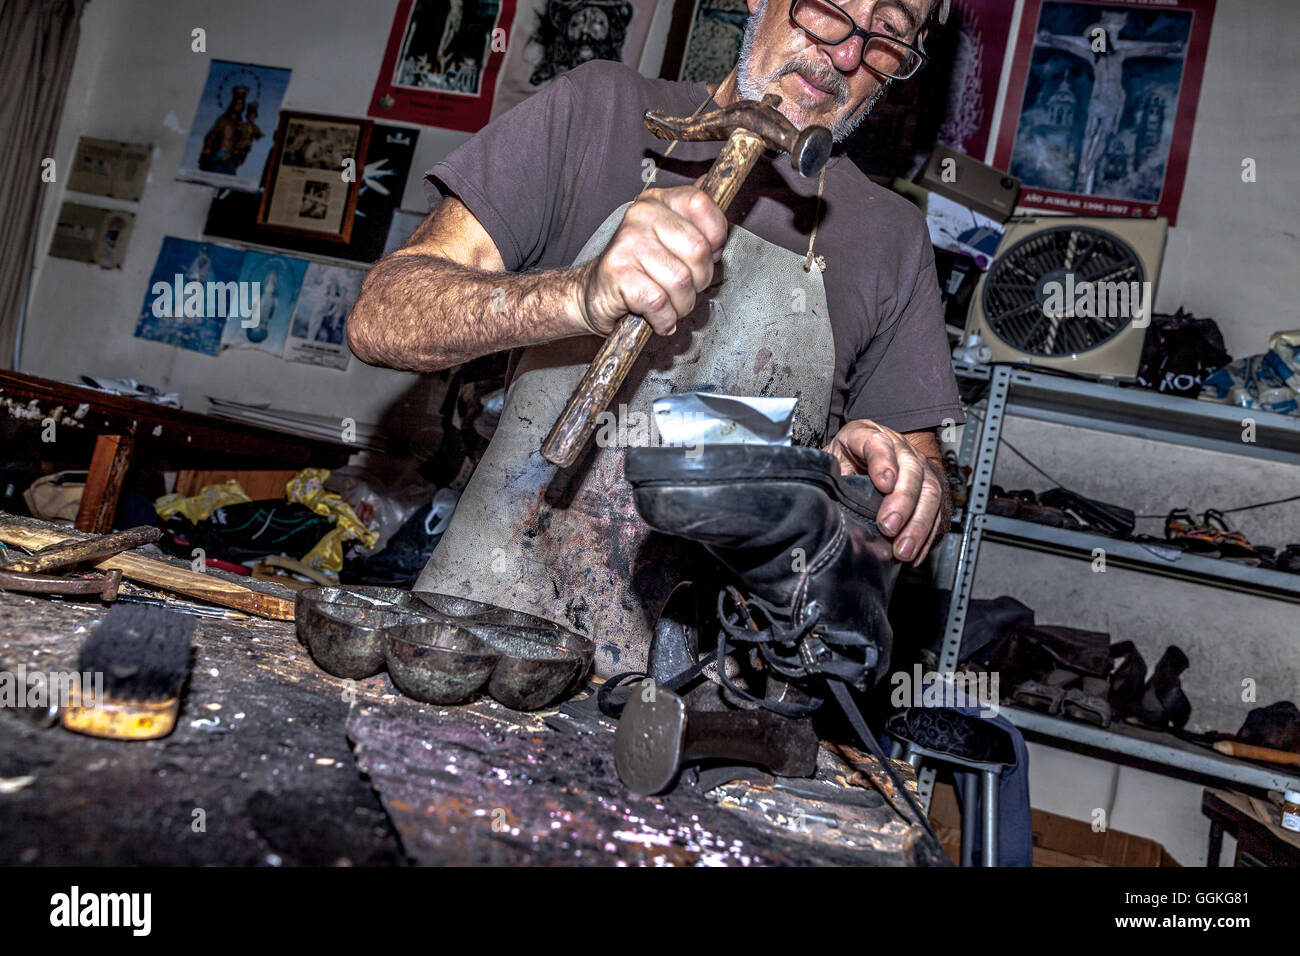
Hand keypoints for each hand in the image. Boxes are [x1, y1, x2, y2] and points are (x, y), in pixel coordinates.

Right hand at [578, 184, 727, 336]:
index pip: (701, 204)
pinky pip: (660, 303)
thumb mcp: (666, 238)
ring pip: (681, 282)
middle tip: (683, 289)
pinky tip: (656, 318)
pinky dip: (664, 319)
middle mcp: (641, 215)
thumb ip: (691, 216)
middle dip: (699, 281)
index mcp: (657, 202)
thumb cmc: (637, 270)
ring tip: (668, 305)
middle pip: (698, 251)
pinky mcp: (618, 272)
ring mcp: (627, 243)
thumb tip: (708, 181)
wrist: (592, 294)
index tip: (705, 256)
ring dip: (680, 306)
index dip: (715, 238)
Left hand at [825, 419, 947, 563]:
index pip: (878, 443)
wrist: (863, 454)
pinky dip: (926, 535)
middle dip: (903, 502)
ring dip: (918, 524)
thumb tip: (825, 502)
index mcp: (867, 434)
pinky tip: (914, 553)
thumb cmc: (843, 460)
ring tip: (903, 549)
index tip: (883, 484)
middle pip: (912, 470)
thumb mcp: (829, 461)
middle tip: (889, 527)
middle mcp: (899, 447)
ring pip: (929, 492)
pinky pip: (937, 511)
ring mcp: (919, 466)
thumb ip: (829, 476)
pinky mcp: (929, 488)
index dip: (882, 462)